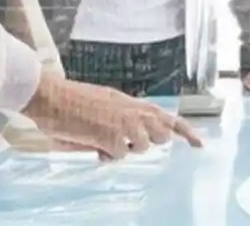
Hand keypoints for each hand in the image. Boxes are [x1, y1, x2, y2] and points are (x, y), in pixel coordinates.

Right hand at [19, 71, 202, 158]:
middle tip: (123, 139)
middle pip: (160, 135)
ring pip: (141, 146)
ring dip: (124, 148)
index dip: (185, 132)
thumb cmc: (68, 100)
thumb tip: (124, 141)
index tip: (199, 144)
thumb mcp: (101, 103)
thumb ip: (118, 118)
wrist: (50, 95)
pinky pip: (118, 155)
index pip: (166, 117)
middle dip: (146, 142)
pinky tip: (91, 142)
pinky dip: (105, 154)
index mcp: (129, 102)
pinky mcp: (112, 136)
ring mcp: (124, 123)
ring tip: (101, 137)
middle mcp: (132, 111)